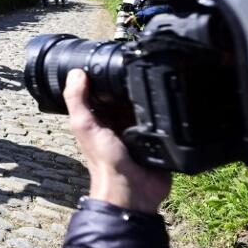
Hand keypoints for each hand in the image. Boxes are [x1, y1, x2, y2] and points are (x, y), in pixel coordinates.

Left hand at [63, 69, 171, 212]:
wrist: (134, 190)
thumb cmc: (105, 162)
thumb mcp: (85, 127)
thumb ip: (78, 101)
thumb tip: (75, 72)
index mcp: (99, 116)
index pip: (103, 89)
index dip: (106, 75)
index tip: (115, 57)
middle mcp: (119, 120)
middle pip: (128, 93)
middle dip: (133, 82)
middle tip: (142, 65)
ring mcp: (140, 127)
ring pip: (147, 103)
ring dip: (152, 95)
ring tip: (159, 79)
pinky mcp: (158, 135)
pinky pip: (164, 117)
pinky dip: (166, 110)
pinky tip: (171, 97)